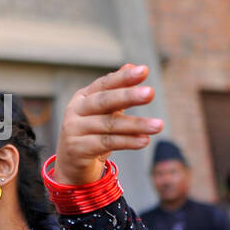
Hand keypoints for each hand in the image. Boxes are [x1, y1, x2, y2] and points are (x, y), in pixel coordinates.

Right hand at [54, 64, 163, 184]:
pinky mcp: (77, 149)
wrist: (71, 165)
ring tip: (158, 125)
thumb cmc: (91, 134)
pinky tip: (145, 140)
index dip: (123, 77)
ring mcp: (74, 130)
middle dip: (129, 96)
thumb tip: (132, 64)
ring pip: (109, 125)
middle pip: (104, 101)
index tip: (144, 70)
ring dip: (136, 124)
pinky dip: (128, 142)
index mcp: (82, 97)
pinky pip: (107, 143)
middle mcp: (75, 111)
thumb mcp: (103, 112)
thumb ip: (117, 91)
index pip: (104, 84)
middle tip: (151, 93)